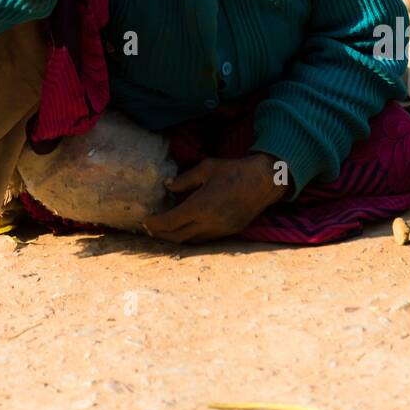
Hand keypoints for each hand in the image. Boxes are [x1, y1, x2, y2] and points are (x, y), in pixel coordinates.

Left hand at [144, 154, 287, 243]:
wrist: (263, 182)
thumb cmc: (234, 171)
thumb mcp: (206, 168)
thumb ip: (185, 180)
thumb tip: (167, 186)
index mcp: (200, 207)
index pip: (170, 222)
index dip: (155, 224)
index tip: (145, 221)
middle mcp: (208, 223)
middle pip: (177, 237)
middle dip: (160, 234)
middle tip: (149, 227)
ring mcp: (219, 230)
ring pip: (190, 241)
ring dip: (174, 237)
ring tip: (163, 230)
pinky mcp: (227, 232)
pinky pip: (202, 239)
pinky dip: (189, 236)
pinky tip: (184, 228)